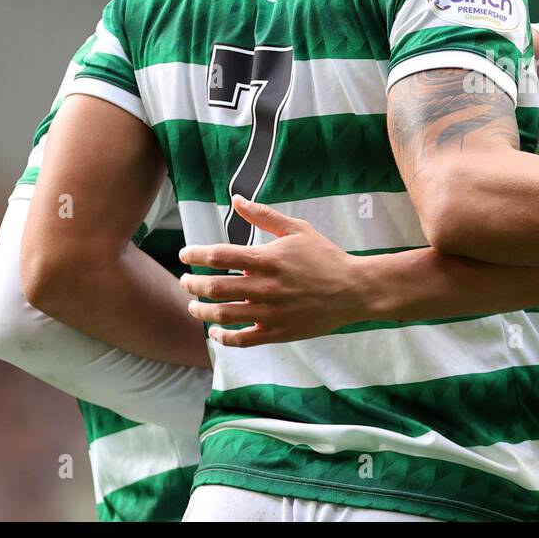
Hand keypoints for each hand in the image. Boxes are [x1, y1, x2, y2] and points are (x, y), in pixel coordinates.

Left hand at [177, 196, 372, 345]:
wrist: (353, 290)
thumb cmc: (325, 257)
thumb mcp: (297, 229)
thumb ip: (264, 215)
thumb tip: (236, 199)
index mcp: (267, 259)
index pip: (219, 256)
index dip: (195, 254)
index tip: (185, 255)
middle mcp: (264, 287)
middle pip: (214, 287)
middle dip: (192, 284)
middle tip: (185, 282)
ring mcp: (270, 312)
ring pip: (223, 315)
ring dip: (201, 311)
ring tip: (193, 306)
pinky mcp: (277, 332)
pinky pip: (242, 339)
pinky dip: (223, 337)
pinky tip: (215, 332)